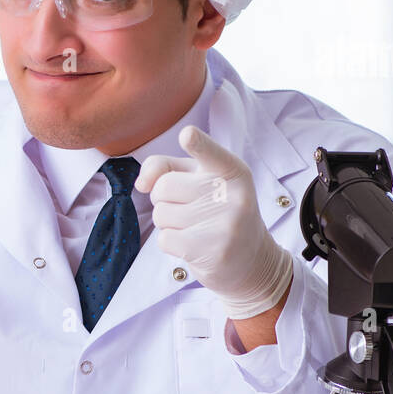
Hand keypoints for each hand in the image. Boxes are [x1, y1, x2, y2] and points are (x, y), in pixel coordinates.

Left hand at [135, 126, 292, 319]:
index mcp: (231, 170)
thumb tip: (141, 183)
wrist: (251, 259)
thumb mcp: (198, 180)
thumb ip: (166, 167)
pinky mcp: (213, 251)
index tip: (187, 134)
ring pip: (161, 214)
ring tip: (195, 227)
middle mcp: (232, 193)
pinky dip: (171, 243)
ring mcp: (224, 223)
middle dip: (164, 200)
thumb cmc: (216, 211)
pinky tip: (194, 244)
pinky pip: (164, 239)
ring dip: (168, 223)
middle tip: (190, 209)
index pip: (210, 153)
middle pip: (164, 187)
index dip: (197, 144)